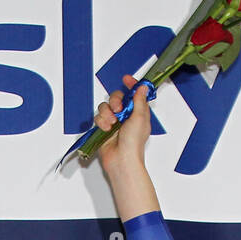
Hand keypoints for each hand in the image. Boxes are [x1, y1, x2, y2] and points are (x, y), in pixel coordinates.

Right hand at [94, 74, 159, 221]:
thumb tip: (141, 87)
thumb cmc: (133, 144)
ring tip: (112, 123)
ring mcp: (114, 122)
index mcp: (138, 112)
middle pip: (117, 98)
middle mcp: (126, 116)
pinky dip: (101, 122)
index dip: (131, 85)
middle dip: (115, 101)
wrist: (121, 160)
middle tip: (117, 108)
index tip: (126, 79)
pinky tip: (106, 129)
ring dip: (107, 113)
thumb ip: (139, 101)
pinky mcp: (104, 128)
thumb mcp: (140, 118)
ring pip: (105, 106)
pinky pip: (98, 117)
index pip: (134, 94)